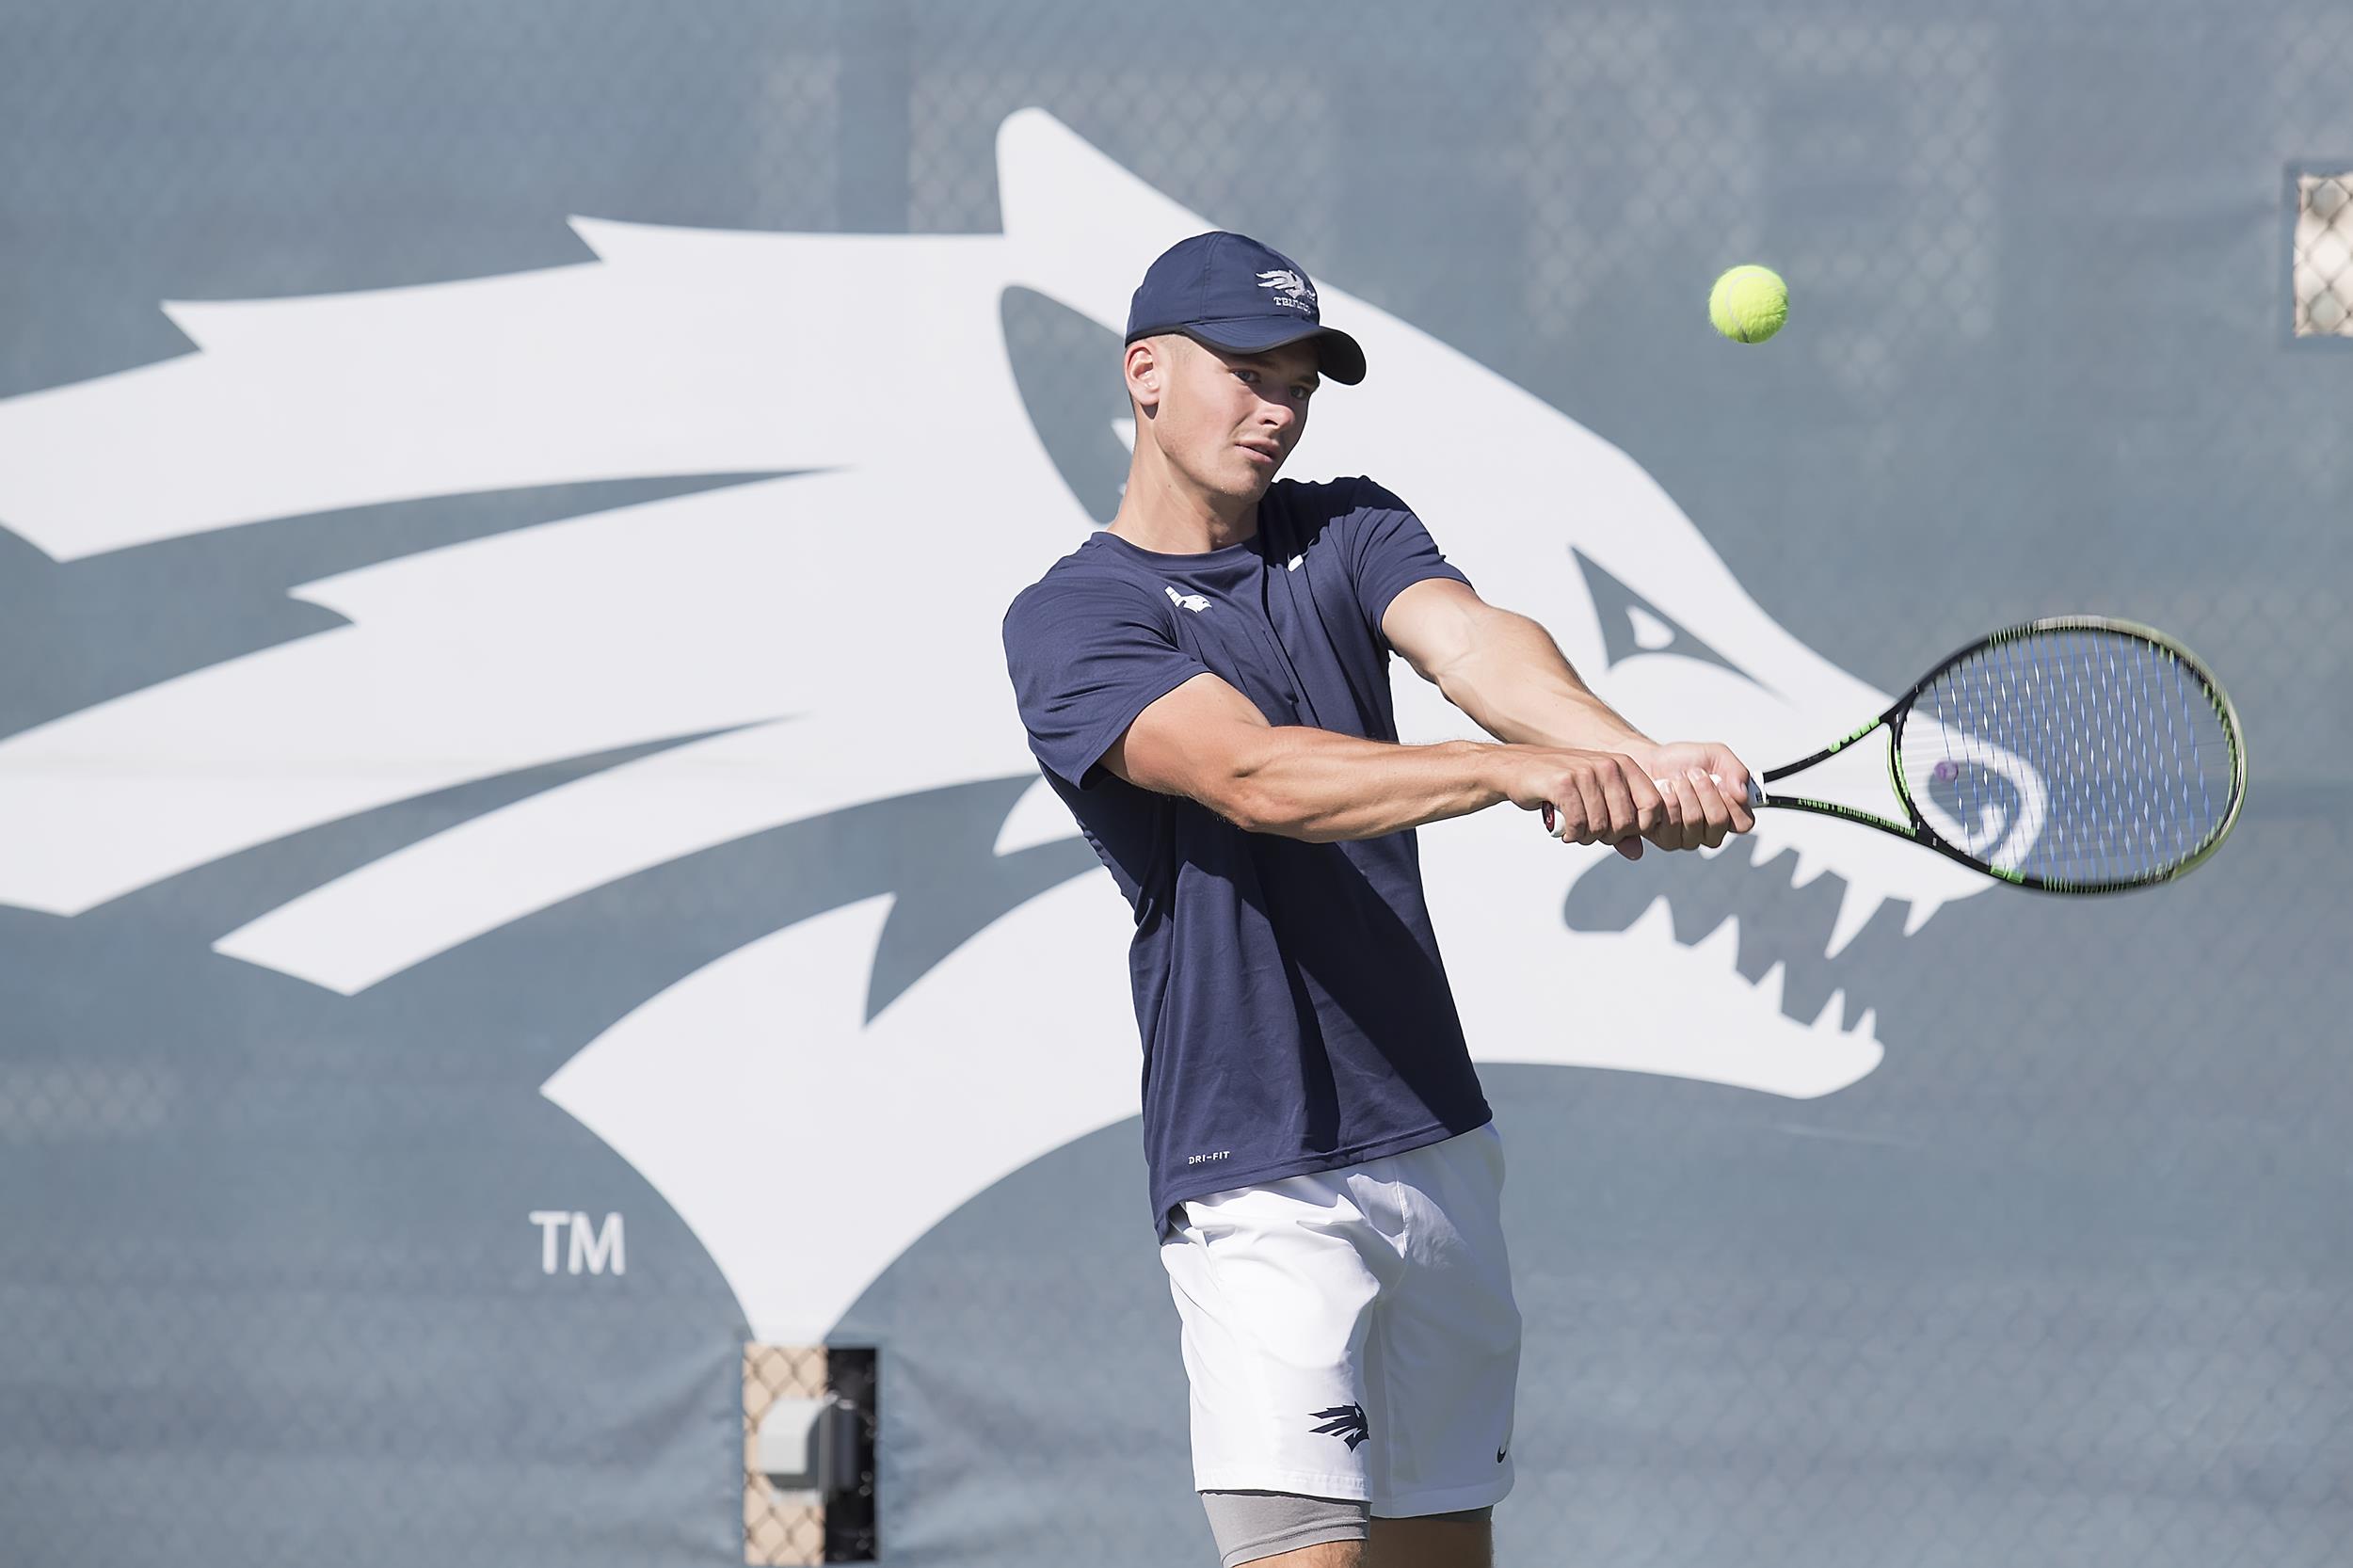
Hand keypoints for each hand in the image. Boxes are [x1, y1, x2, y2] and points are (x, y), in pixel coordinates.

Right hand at [1506, 748, 1666, 860]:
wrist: (1517, 768)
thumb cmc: (1560, 785)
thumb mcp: (1595, 800)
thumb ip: (1618, 825)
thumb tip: (1637, 853)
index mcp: (1623, 766)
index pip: (1653, 805)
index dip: (1640, 828)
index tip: (1619, 834)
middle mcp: (1608, 765)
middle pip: (1626, 822)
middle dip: (1608, 838)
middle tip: (1590, 834)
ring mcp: (1585, 772)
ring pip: (1600, 826)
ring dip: (1586, 838)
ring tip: (1575, 832)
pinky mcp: (1563, 783)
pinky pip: (1578, 824)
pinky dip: (1571, 835)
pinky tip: (1564, 831)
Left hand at [1627, 740, 1756, 849]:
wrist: (1649, 762)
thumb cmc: (1683, 761)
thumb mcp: (1715, 755)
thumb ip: (1736, 771)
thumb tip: (1744, 794)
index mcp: (1730, 814)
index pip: (1743, 823)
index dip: (1732, 802)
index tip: (1718, 779)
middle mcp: (1711, 830)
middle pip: (1718, 822)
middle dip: (1705, 791)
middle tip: (1694, 772)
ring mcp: (1690, 838)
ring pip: (1694, 823)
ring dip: (1685, 794)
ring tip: (1677, 778)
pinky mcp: (1667, 839)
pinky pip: (1672, 828)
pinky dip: (1668, 802)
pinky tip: (1665, 790)